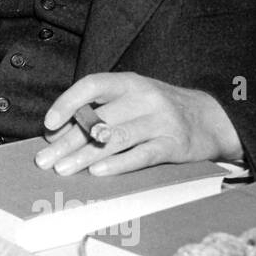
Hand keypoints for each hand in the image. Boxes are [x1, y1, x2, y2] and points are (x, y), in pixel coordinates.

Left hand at [35, 72, 243, 176]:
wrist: (211, 119)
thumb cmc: (158, 110)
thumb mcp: (131, 100)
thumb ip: (98, 111)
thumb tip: (56, 132)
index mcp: (128, 83)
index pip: (92, 86)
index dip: (67, 103)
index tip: (48, 124)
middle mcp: (144, 98)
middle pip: (99, 120)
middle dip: (67, 142)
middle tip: (44, 160)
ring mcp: (160, 121)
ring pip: (115, 139)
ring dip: (85, 156)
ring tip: (63, 170)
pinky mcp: (173, 144)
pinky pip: (141, 155)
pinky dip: (118, 164)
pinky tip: (97, 172)